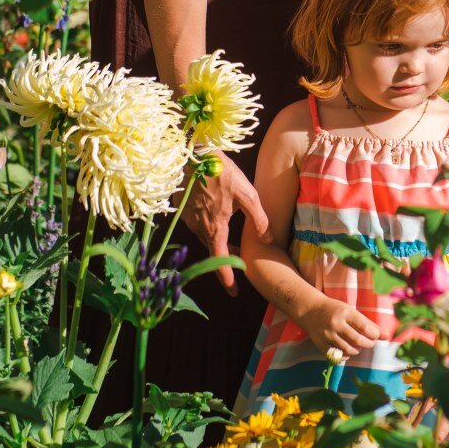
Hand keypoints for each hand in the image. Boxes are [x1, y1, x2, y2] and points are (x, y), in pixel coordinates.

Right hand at [182, 156, 270, 292]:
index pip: (220, 262)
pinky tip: (214, 205)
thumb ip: (258, 218)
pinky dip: (206, 220)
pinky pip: (196, 220)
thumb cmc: (222, 173)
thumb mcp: (246, 193)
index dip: (227, 280)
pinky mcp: (181, 208)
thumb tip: (268, 239)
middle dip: (226, 251)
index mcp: (215, 229)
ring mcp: (187, 218)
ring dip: (217, 233)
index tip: (234, 292)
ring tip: (229, 222)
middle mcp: (198, 228)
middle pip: (214, 247)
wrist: (193, 154)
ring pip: (205, 233)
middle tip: (240, 251)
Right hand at [299, 297, 379, 360]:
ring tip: (359, 345)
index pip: (365, 327)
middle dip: (369, 344)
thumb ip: (368, 323)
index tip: (376, 335)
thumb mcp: (351, 311)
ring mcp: (328, 335)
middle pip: (359, 340)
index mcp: (345, 312)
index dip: (375, 334)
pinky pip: (338, 355)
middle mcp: (336, 324)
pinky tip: (348, 350)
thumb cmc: (335, 309)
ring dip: (358, 350)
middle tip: (370, 342)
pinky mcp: (321, 344)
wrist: (310, 310)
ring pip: (349, 349)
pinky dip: (346, 355)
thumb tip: (386, 335)